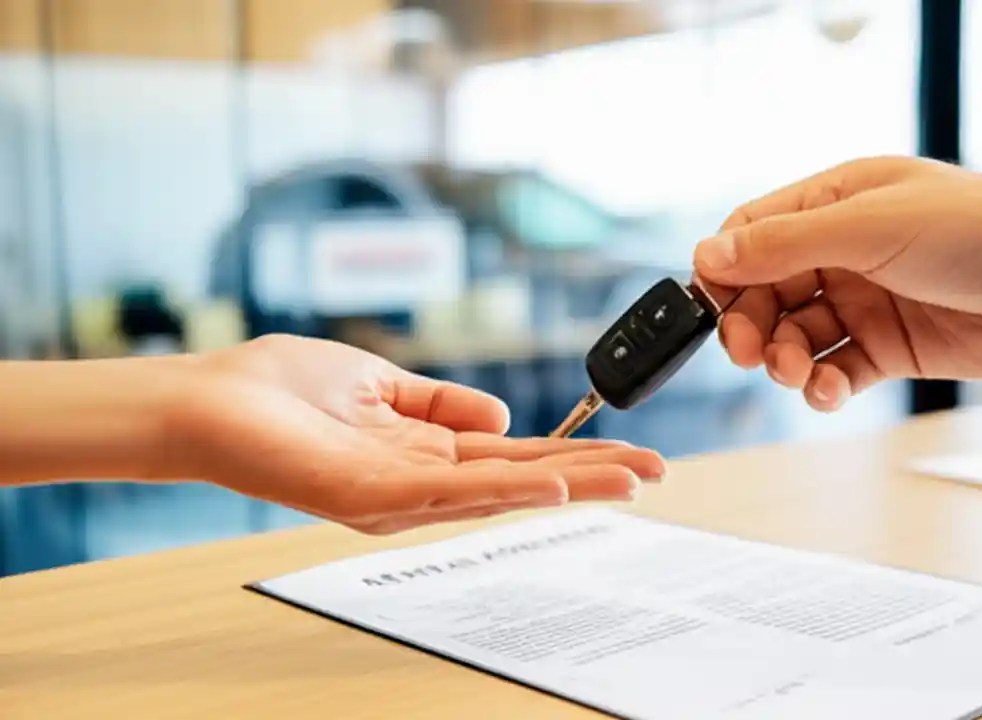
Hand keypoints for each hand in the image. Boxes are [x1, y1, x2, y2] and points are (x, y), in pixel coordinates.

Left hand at [171, 335, 665, 533]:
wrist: (207, 400)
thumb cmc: (277, 389)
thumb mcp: (380, 382)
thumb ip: (442, 402)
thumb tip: (505, 418)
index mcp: (425, 454)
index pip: (515, 458)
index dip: (574, 455)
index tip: (629, 452)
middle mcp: (421, 483)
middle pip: (522, 480)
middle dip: (591, 477)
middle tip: (656, 474)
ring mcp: (400, 495)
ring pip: (501, 493)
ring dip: (569, 488)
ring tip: (629, 483)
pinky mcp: (374, 495)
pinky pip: (452, 495)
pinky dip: (509, 493)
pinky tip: (555, 488)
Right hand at [693, 156, 981, 410]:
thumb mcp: (872, 228)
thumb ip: (784, 244)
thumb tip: (707, 254)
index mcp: (839, 201)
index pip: (754, 231)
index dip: (726, 268)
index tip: (710, 305)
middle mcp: (848, 249)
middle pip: (767, 290)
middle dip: (751, 324)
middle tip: (750, 353)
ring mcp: (869, 299)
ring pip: (797, 335)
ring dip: (786, 360)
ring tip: (798, 374)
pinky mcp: (892, 347)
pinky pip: (837, 370)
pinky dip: (823, 386)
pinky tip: (829, 391)